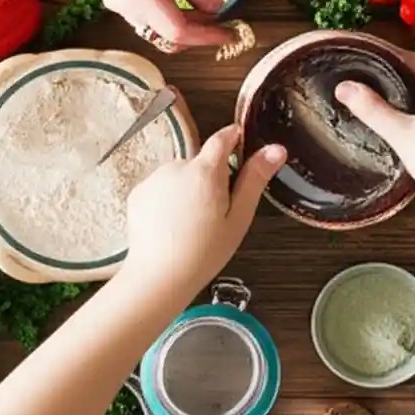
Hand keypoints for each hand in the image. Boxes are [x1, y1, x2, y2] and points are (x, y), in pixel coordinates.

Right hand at [69, 0, 235, 49]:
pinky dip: (167, 15)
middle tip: (224, 20)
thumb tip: (215, 8)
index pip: (179, 32)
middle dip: (197, 34)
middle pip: (166, 37)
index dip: (208, 36)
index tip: (232, 33)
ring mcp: (115, 3)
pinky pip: (145, 16)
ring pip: (155, 29)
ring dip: (182, 25)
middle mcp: (124, 7)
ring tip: (207, 8)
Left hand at [125, 125, 286, 296]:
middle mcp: (177, 167)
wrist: (158, 277)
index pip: (222, 138)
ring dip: (187, 189)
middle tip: (216, 210)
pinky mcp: (138, 193)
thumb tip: (275, 149)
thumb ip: (255, 179)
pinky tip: (171, 226)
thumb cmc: (204, 252)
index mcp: (206, 171)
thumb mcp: (238, 217)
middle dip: (210, 178)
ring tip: (191, 224)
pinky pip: (160, 188)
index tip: (239, 141)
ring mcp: (154, 179)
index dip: (233, 137)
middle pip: (200, 162)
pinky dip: (167, 200)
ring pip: (179, 176)